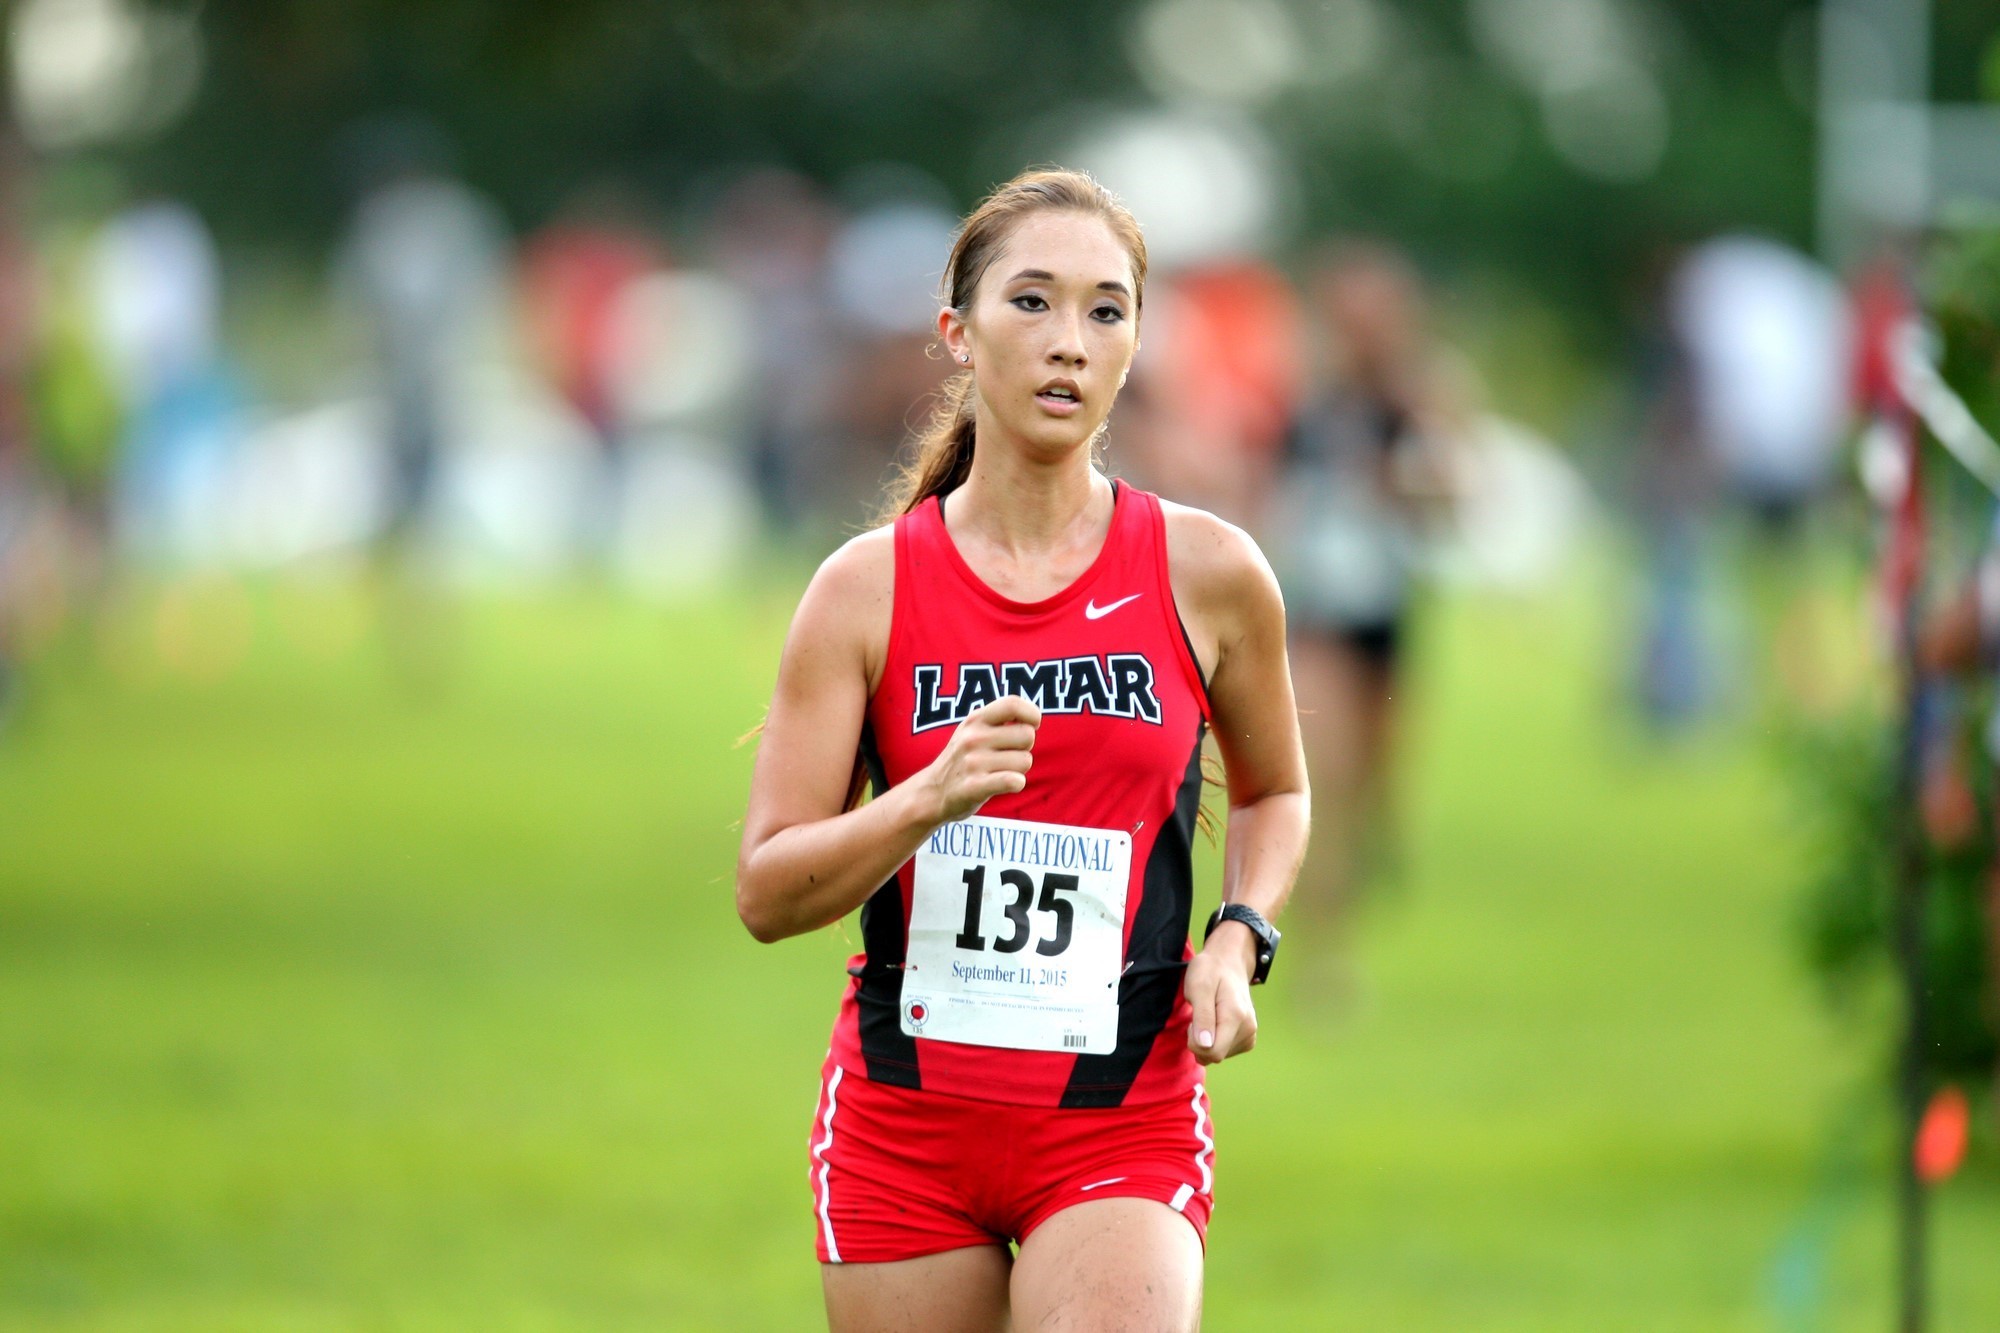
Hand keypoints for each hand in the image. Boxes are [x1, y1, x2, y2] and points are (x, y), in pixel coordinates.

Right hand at [920, 696, 1040, 823]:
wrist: (932, 792)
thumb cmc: (962, 759)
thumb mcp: (972, 730)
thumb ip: (998, 719)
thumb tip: (1034, 716)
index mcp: (975, 720)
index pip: (1012, 703)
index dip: (1031, 713)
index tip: (1032, 726)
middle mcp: (973, 738)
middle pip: (1027, 735)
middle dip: (1024, 748)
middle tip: (1007, 756)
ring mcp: (973, 762)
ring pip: (1025, 761)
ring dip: (1018, 769)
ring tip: (998, 772)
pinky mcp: (975, 787)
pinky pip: (1014, 781)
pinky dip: (1016, 784)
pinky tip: (1004, 784)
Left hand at [1184, 921, 1258, 1065]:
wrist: (1229, 963)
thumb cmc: (1210, 971)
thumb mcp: (1199, 987)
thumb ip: (1202, 1017)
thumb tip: (1205, 1045)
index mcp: (1236, 1017)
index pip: (1212, 1052)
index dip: (1195, 1042)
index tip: (1192, 1023)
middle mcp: (1248, 1028)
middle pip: (1215, 1056)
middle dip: (1200, 1042)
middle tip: (1199, 1016)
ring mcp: (1251, 1033)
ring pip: (1219, 1055)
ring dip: (1207, 1041)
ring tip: (1208, 1015)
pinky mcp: (1248, 1037)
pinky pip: (1226, 1051)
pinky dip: (1216, 1041)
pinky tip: (1215, 1022)